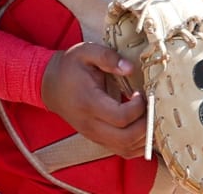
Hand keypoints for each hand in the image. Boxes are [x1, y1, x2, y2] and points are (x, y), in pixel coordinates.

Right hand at [41, 42, 148, 158]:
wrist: (50, 85)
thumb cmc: (70, 67)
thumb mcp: (86, 52)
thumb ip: (108, 57)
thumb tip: (130, 68)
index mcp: (89, 102)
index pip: (121, 117)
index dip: (138, 108)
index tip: (141, 93)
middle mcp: (91, 124)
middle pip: (126, 138)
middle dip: (146, 126)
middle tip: (151, 107)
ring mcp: (94, 135)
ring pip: (126, 149)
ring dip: (144, 137)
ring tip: (150, 116)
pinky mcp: (98, 139)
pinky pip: (122, 151)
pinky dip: (138, 144)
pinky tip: (144, 128)